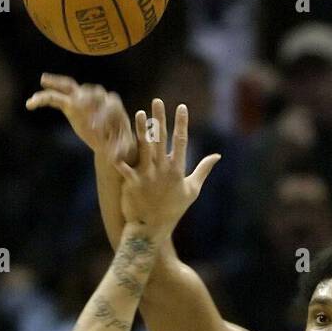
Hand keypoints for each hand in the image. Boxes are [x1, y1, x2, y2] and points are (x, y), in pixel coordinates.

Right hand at [25, 74, 133, 162]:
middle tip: (76, 104)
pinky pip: (56, 96)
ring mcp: (83, 97)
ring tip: (43, 81)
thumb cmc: (119, 142)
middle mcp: (99, 96)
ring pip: (70, 86)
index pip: (109, 106)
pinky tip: (31, 103)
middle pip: (91, 91)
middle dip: (84, 100)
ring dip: (56, 83)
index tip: (94, 129)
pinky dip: (44, 98)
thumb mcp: (122, 149)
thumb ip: (118, 152)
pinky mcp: (70, 102)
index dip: (102, 116)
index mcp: (114, 105)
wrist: (112, 138)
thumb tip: (114, 160)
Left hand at [113, 100, 219, 236]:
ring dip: (141, 130)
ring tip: (139, 114)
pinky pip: (124, 166)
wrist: (152, 229)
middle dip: (159, 119)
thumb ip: (203, 170)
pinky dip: (119, 155)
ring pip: (143, 148)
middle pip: (161, 140)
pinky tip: (114, 140)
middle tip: (157, 101)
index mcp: (177, 170)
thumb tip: (217, 156)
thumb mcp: (192, 190)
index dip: (181, 123)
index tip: (181, 107)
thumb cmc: (173, 209)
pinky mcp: (132, 183)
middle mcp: (163, 170)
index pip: (181, 142)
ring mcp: (147, 176)